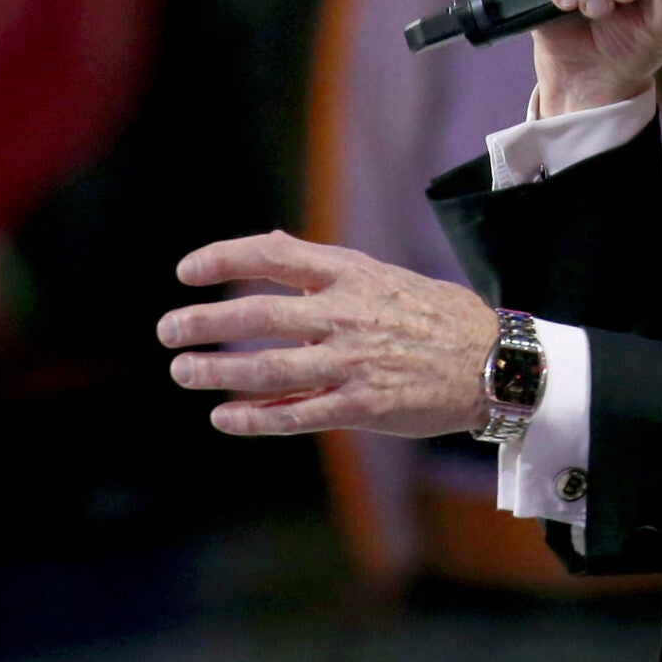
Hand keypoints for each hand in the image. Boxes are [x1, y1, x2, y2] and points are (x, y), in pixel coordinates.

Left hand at [160, 231, 497, 437]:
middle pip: (257, 316)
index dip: (224, 259)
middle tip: (169, 330)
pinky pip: (294, 415)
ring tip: (183, 371)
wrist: (492, 361)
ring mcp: (351, 363)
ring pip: (267, 369)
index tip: (186, 271)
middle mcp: (346, 315)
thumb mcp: (383, 275)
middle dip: (204, 322)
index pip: (274, 255)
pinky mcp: (360, 407)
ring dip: (215, 371)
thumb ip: (327, 266)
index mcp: (352, 275)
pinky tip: (224, 416)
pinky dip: (253, 418)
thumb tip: (278, 244)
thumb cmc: (437, 316)